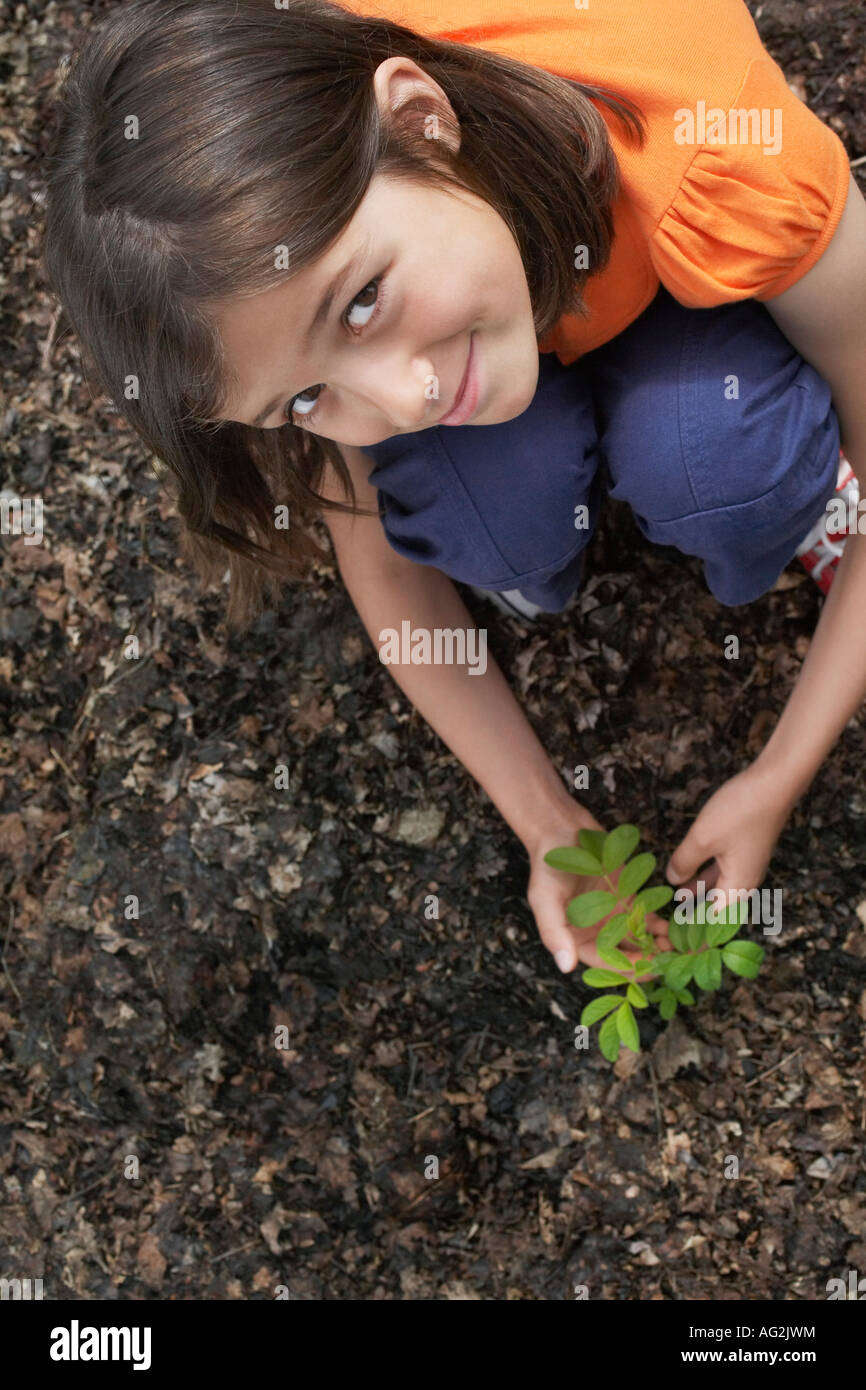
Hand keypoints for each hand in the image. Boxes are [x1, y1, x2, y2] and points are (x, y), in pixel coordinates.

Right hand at [526, 806, 671, 974]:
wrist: (560, 830)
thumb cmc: (548, 865)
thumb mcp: (544, 899)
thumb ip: (553, 932)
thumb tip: (566, 967)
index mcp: (575, 938)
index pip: (604, 963)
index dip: (627, 969)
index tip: (650, 970)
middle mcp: (596, 931)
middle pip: (625, 954)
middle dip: (648, 959)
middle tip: (671, 960)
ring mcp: (613, 915)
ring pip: (639, 938)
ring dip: (657, 945)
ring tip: (677, 945)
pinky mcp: (627, 898)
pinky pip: (645, 916)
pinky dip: (660, 925)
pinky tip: (675, 927)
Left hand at [664, 762, 792, 910]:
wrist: (774, 782)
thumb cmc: (740, 813)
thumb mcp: (702, 839)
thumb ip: (684, 862)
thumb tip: (672, 879)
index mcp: (739, 886)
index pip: (714, 917)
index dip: (694, 924)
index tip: (673, 931)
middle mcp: (746, 878)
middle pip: (718, 901)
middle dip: (695, 906)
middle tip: (671, 912)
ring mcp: (748, 862)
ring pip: (720, 882)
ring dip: (699, 886)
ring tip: (677, 891)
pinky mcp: (747, 846)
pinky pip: (724, 866)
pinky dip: (707, 870)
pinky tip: (692, 865)